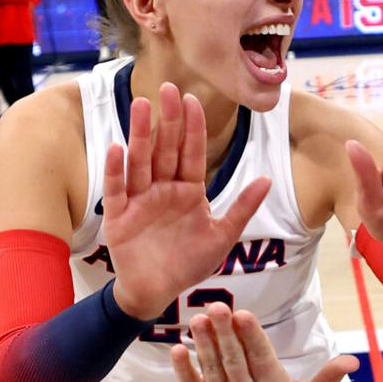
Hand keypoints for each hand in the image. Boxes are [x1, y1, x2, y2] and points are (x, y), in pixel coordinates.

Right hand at [103, 84, 271, 319]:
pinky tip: (116, 149)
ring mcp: (139, 201)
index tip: (192, 99)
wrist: (157, 293)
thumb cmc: (188, 264)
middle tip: (167, 88)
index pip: (192, 152)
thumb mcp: (222, 236)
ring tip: (140, 106)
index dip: (192, 127)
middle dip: (167, 119)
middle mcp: (162, 189)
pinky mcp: (118, 217)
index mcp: (188, 190)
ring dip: (140, 134)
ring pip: (140, 161)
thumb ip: (242, 208)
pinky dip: (115, 171)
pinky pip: (117, 190)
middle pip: (165, 149)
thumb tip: (267, 179)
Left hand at [171, 303, 358, 381]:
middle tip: (218, 307)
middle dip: (226, 333)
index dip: (251, 336)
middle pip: (234, 360)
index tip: (243, 314)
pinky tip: (177, 349)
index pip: (261, 358)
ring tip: (198, 320)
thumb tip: (353, 360)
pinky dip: (183, 370)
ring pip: (212, 369)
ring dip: (204, 343)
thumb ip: (328, 378)